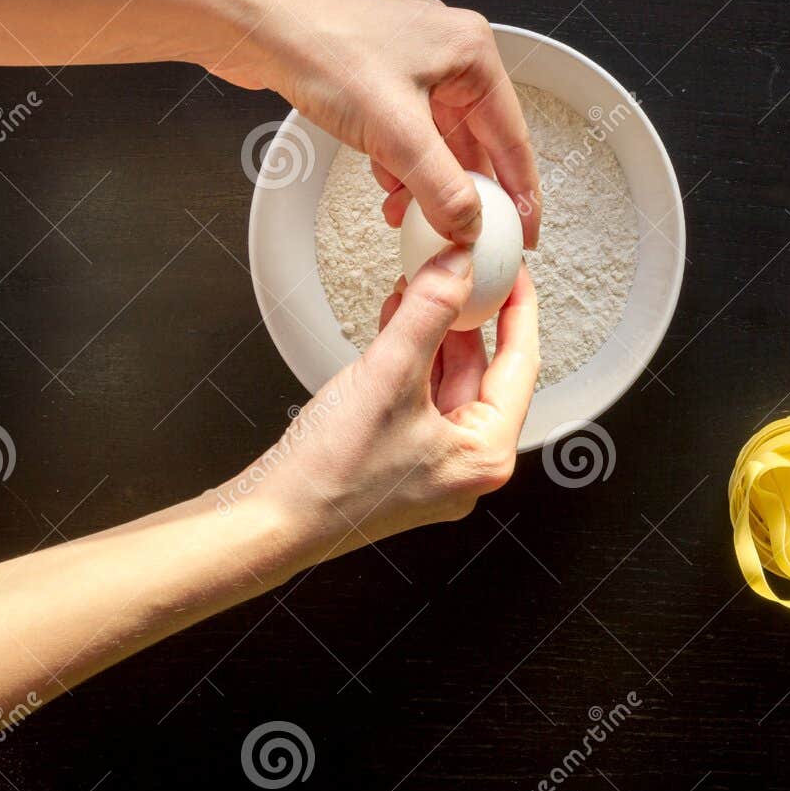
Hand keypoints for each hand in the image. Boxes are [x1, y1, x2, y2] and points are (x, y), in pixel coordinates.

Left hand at [211, 0, 541, 248]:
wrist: (250, 20)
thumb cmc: (319, 43)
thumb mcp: (395, 131)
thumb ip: (441, 186)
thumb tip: (470, 224)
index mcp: (470, 53)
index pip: (512, 137)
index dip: (520, 191)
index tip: (525, 231)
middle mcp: (448, 53)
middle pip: (476, 141)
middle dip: (465, 191)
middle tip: (469, 232)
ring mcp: (412, 63)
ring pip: (438, 140)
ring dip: (428, 183)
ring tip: (416, 218)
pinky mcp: (379, 75)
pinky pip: (407, 132)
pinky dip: (401, 165)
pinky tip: (388, 189)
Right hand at [225, 251, 539, 549]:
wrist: (268, 523)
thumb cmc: (329, 476)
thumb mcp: (388, 376)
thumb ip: (429, 312)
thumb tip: (459, 267)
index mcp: (487, 456)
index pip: (520, 366)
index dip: (517, 310)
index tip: (515, 273)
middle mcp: (468, 465)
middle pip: (482, 373)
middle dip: (467, 318)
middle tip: (461, 272)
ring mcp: (435, 464)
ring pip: (447, 382)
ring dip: (434, 333)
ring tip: (422, 286)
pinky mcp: (402, 459)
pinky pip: (419, 397)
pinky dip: (410, 357)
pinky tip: (396, 322)